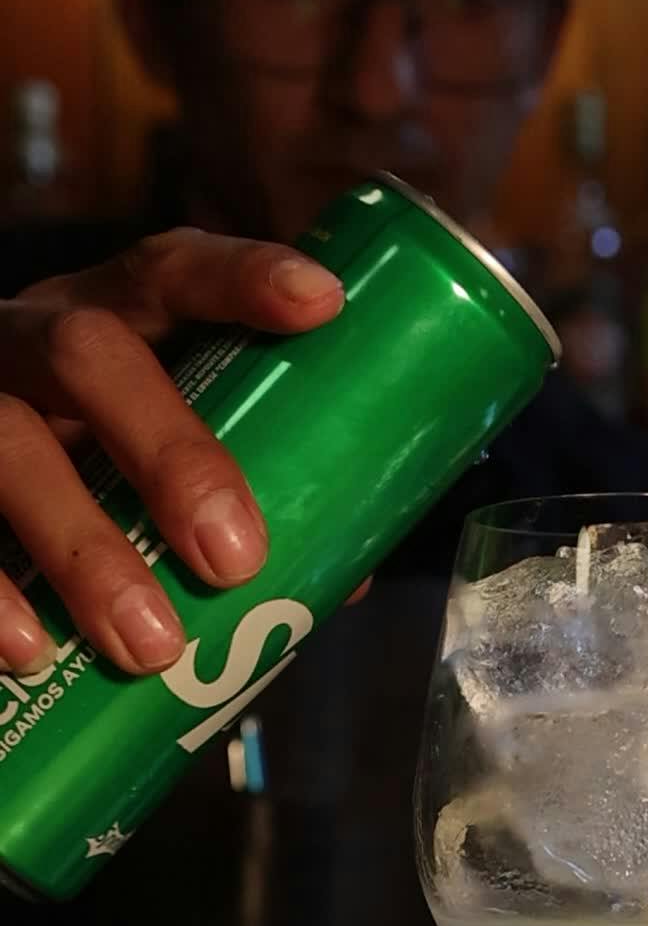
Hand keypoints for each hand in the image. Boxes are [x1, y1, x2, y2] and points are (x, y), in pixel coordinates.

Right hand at [0, 229, 349, 677]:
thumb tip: (337, 576)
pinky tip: (29, 653)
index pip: (171, 272)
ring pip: (3, 443)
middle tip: (236, 557)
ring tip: (149, 645)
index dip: (243, 280)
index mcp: (103, 322)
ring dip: (83, 548)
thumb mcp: (137, 463)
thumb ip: (229, 501)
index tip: (323, 305)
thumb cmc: (78, 479)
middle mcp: (22, 342)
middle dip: (169, 452)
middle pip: (87, 354)